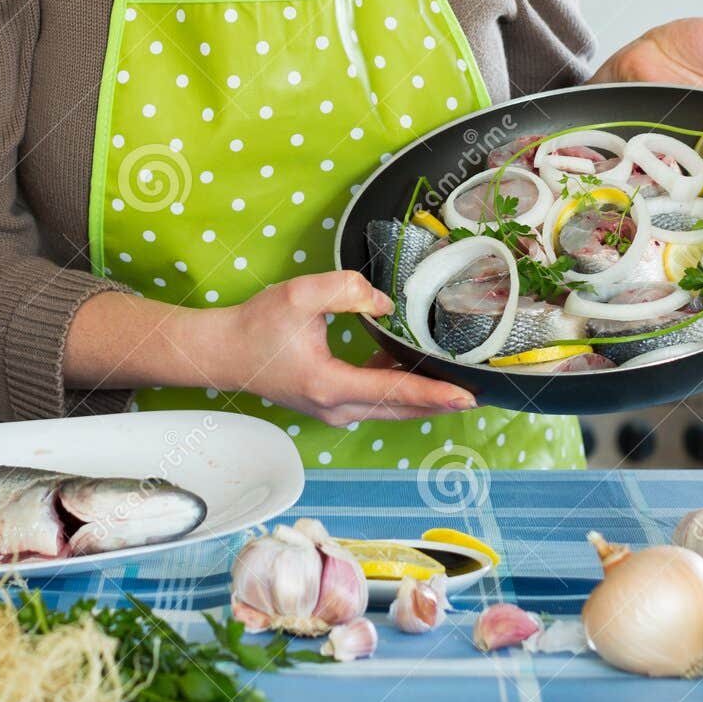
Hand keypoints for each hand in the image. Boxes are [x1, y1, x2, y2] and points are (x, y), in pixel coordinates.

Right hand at [214, 270, 475, 425]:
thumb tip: (386, 305)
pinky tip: (408, 362)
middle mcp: (335, 407)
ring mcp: (333, 411)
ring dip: (420, 393)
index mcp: (330, 385)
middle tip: (478, 388)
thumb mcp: (301, 294)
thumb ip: (349, 291)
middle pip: (401, 407)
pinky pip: (375, 399)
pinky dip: (397, 386)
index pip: (395, 392)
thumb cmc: (257, 326)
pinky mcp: (329, 404)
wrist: (224, 352)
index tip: (468, 397)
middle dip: (440, 399)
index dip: (435, 394)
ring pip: (390, 406)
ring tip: (453, 376)